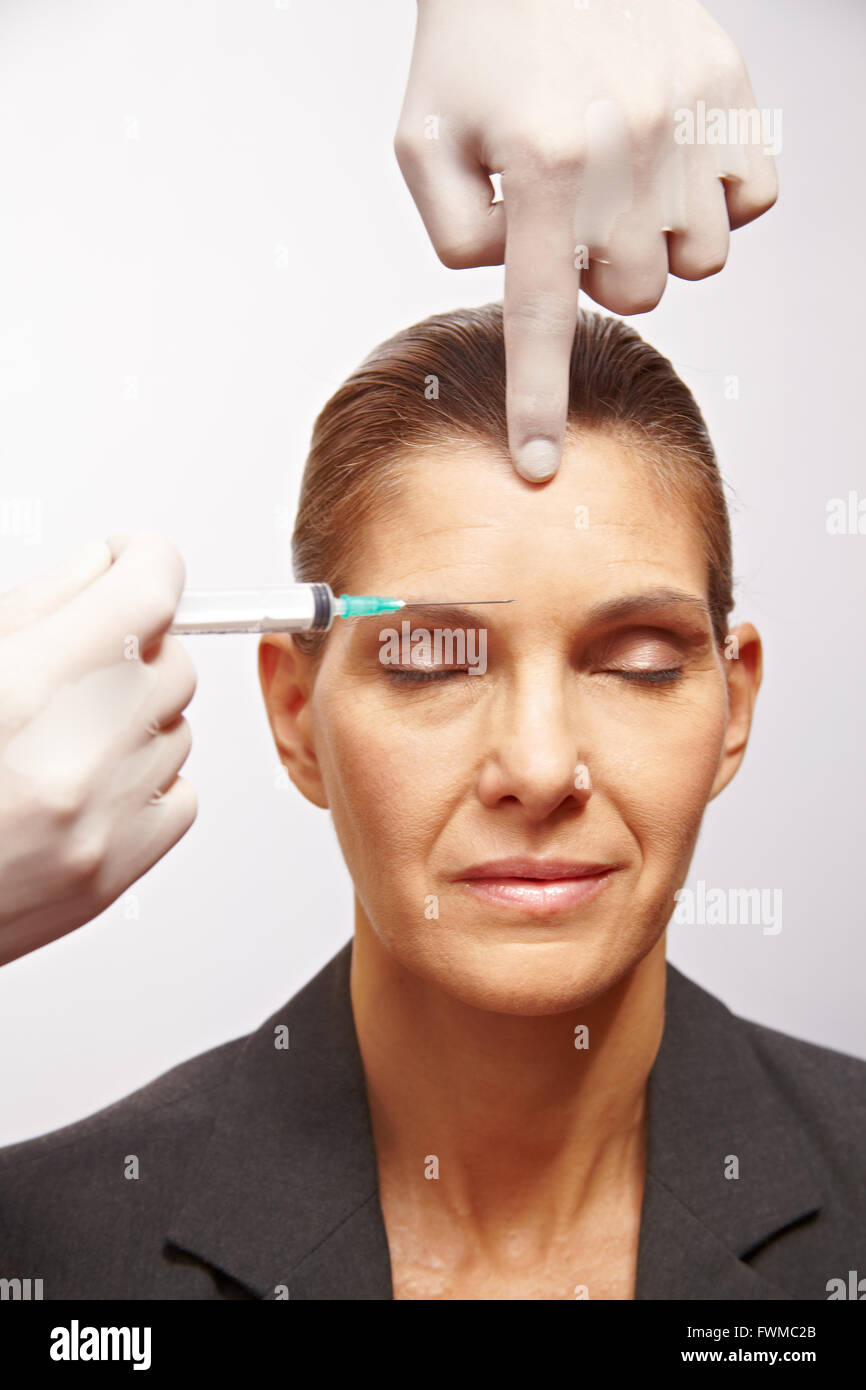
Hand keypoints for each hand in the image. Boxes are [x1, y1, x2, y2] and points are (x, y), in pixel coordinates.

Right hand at [0, 532, 196, 965]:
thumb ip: (35, 608)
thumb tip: (100, 566)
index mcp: (25, 690)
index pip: (149, 594)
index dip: (147, 561)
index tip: (133, 558)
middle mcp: (73, 760)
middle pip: (173, 661)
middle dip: (134, 646)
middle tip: (78, 657)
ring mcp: (100, 825)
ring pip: (177, 729)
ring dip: (135, 717)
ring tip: (60, 733)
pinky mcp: (113, 876)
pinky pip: (177, 796)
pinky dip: (143, 781)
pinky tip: (81, 782)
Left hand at [395, 0, 777, 479]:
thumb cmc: (475, 45)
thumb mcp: (423, 142)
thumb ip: (454, 237)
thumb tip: (520, 281)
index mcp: (540, 164)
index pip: (539, 317)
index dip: (538, 401)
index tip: (539, 466)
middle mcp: (626, 148)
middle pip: (634, 293)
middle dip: (602, 275)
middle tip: (575, 219)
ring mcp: (690, 119)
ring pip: (699, 260)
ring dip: (659, 243)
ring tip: (623, 185)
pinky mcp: (733, 91)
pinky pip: (751, 203)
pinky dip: (717, 202)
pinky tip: (671, 165)